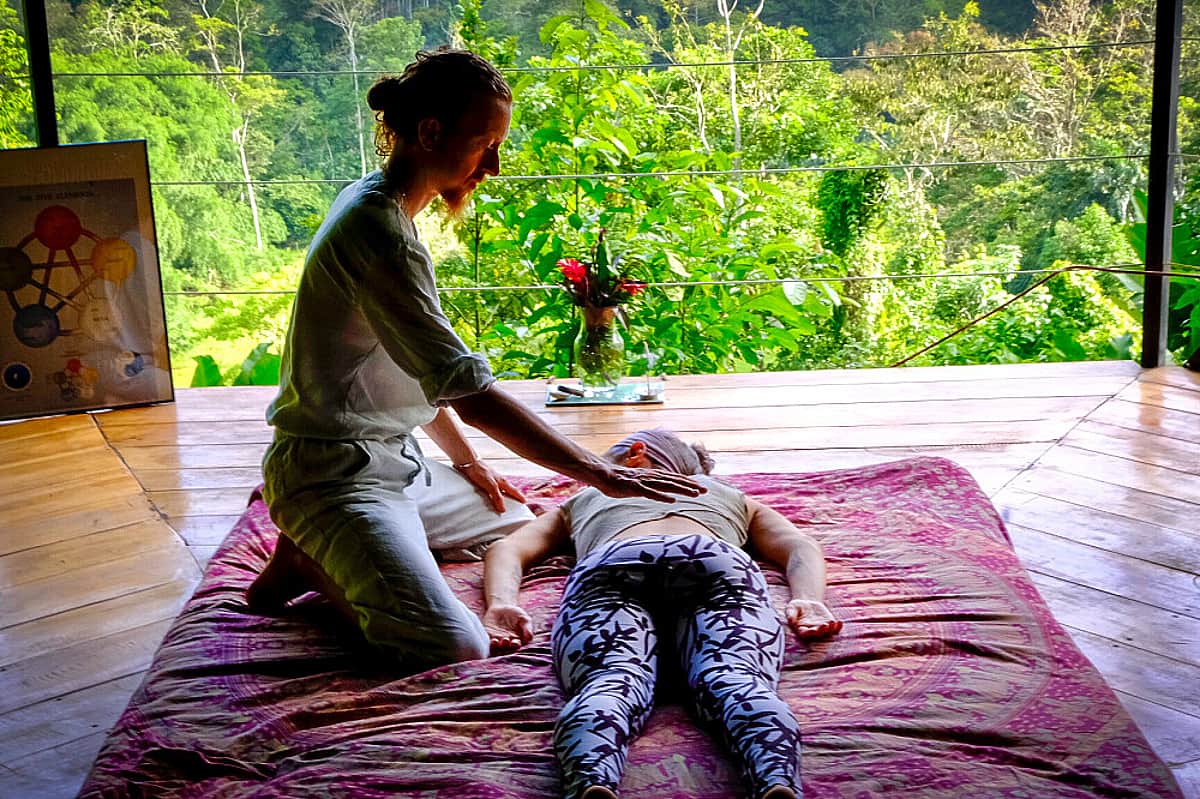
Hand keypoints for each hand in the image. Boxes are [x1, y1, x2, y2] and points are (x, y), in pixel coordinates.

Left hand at [456, 460, 526, 512]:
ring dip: (505, 494)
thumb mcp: (490, 486)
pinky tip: (492, 495)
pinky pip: (493, 488)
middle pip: (510, 489)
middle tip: (519, 502)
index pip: (514, 491)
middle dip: (515, 495)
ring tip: (507, 501)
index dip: (520, 497)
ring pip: (502, 488)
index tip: (525, 502)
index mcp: (503, 481)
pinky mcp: (486, 480)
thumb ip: (497, 497)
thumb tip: (503, 509)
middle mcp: (499, 480)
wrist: (469, 463)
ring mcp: (493, 480)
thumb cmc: (481, 472)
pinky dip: (496, 493)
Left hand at [483, 603, 532, 654]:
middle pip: (505, 647)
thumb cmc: (515, 614)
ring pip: (495, 646)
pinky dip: (487, 641)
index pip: (516, 645)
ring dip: (495, 645)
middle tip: (506, 640)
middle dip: (505, 645)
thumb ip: (527, 627)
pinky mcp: (487, 635)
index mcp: (516, 640)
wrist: (501, 607)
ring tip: (496, 641)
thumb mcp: (523, 618)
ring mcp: (496, 639)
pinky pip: (486, 640)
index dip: (515, 645)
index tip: (515, 642)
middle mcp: (506, 642)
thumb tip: (530, 637)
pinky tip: (489, 638)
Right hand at [590, 463, 705, 502]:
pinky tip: (672, 501)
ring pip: (666, 486)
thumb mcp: (636, 481)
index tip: (701, 487)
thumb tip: (655, 489)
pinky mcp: (634, 488)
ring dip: (682, 489)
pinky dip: (662, 497)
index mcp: (651, 475)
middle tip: (706, 490)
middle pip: (674, 481)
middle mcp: (650, 477)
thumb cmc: (617, 480)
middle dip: (690, 485)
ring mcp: (643, 482)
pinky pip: (650, 493)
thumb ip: (647, 484)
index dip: (688, 482)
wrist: (601, 474)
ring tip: (695, 494)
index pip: (673, 478)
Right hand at [785, 599, 841, 639]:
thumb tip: (790, 620)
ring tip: (832, 622)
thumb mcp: (791, 608)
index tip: (813, 629)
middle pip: (818, 634)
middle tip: (824, 625)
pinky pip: (835, 628)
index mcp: (802, 630)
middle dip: (822, 631)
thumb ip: (790, 614)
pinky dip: (838, 627)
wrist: (806, 604)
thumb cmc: (796, 607)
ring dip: (831, 629)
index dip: (810, 633)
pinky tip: (840, 622)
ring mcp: (821, 629)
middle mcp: (812, 631)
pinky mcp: (829, 624)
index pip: (806, 634)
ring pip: (827, 632)